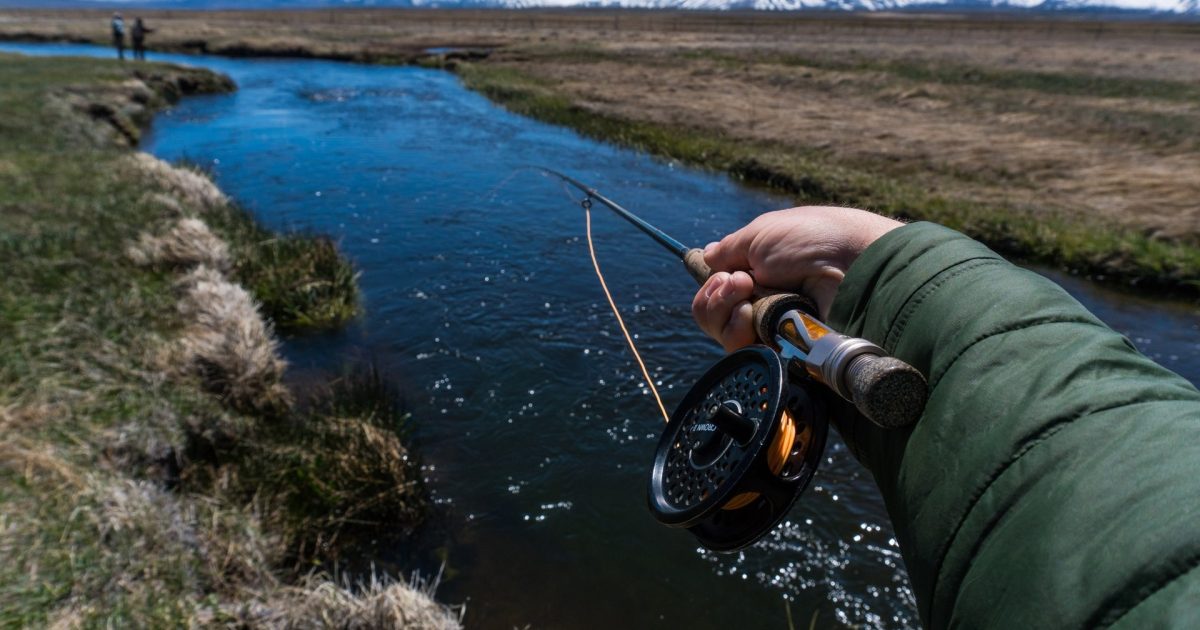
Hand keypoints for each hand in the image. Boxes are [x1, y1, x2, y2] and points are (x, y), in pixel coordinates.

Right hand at [692, 206, 902, 351]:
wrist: (848, 265)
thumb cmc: (809, 240)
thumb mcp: (760, 234)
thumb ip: (727, 250)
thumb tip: (706, 255)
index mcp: (757, 271)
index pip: (717, 289)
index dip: (712, 284)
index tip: (724, 273)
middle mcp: (760, 300)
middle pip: (711, 312)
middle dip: (716, 294)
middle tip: (742, 282)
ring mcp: (768, 325)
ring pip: (720, 331)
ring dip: (725, 309)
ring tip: (750, 294)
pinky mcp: (776, 347)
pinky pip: (737, 347)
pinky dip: (738, 327)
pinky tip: (752, 315)